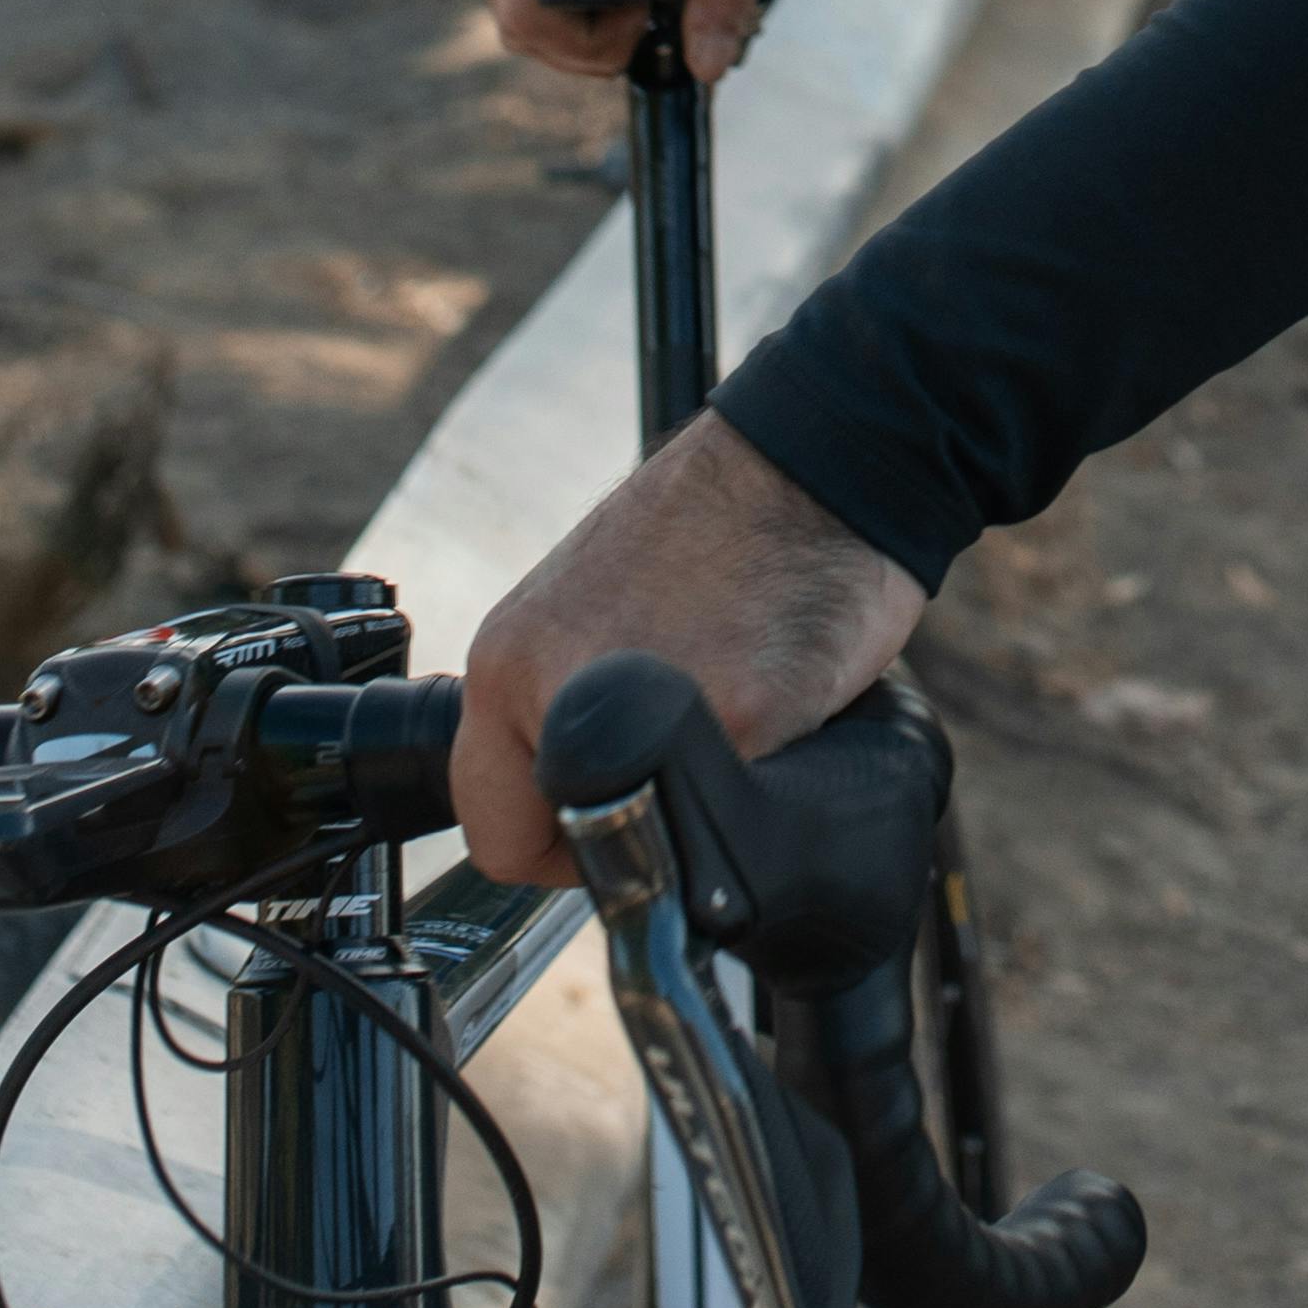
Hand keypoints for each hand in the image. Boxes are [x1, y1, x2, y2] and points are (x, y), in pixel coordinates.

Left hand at [452, 414, 924, 884]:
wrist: (811, 462)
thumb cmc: (717, 530)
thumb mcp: (590, 615)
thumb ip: (561, 707)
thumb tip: (581, 807)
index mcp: (507, 662)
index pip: (496, 831)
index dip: (560, 844)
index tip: (609, 813)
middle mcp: (551, 693)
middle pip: (573, 846)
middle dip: (633, 822)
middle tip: (682, 754)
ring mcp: (640, 716)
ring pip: (662, 837)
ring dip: (699, 802)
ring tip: (733, 712)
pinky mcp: (735, 723)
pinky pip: (746, 806)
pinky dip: (772, 771)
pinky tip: (782, 694)